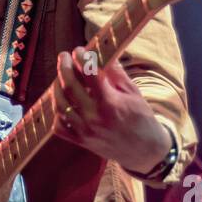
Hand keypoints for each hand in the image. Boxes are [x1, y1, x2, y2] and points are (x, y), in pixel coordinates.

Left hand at [53, 49, 171, 173]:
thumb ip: (116, 73)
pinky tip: (62, 102)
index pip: (89, 73)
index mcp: (110, 102)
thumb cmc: (141, 118)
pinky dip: (56, 113)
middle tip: (64, 56)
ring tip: (60, 77)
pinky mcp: (81, 142)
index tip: (79, 50)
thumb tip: (102, 54)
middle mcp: (94, 117)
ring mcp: (85, 131)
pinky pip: (59, 126)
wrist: (144, 151)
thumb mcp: (133, 92)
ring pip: (60, 105)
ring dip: (56, 87)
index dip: (82, 58)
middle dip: (64, 67)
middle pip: (70, 86)